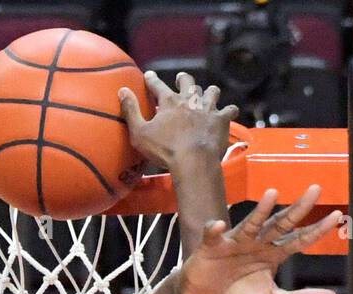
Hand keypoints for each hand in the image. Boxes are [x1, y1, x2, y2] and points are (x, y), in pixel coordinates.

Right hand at [120, 71, 236, 170]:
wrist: (193, 160)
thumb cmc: (164, 150)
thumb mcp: (140, 133)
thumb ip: (131, 111)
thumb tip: (122, 90)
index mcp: (169, 102)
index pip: (157, 85)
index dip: (152, 80)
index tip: (149, 75)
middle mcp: (189, 99)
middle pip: (187, 82)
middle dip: (183, 79)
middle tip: (181, 79)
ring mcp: (207, 108)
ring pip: (211, 91)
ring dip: (209, 92)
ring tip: (208, 94)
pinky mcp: (221, 119)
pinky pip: (229, 110)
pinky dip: (229, 110)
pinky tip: (229, 112)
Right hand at [177, 184, 342, 293]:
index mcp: (274, 255)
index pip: (300, 239)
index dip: (317, 229)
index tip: (336, 216)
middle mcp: (258, 243)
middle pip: (281, 223)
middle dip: (298, 208)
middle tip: (316, 190)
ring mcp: (236, 242)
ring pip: (251, 223)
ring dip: (261, 210)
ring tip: (272, 195)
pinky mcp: (212, 246)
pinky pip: (213, 235)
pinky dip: (214, 229)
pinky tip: (218, 226)